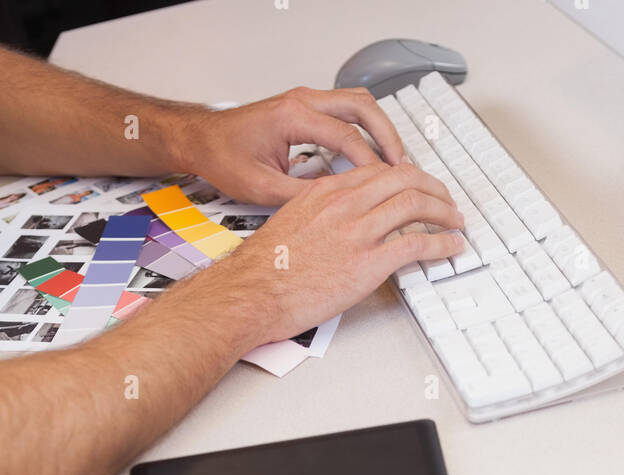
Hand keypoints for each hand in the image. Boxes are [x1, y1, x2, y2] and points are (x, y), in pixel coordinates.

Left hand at [173, 86, 406, 205]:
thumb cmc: (223, 157)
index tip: (387, 185)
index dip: (371, 163)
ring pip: (359, 104)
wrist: (202, 139)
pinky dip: (365, 130)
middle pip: (362, 107)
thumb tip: (333, 207)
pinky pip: (347, 112)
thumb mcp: (260, 188)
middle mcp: (303, 101)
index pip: (346, 136)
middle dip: (388, 137)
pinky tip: (372, 156)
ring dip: (380, 130)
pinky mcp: (306, 109)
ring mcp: (305, 101)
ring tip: (395, 162)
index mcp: (293, 116)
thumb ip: (300, 196)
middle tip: (404, 168)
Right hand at [227, 161, 464, 343]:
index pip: (378, 170)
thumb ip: (320, 213)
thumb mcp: (290, 221)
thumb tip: (337, 222)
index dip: (407, 176)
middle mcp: (346, 204)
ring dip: (444, 211)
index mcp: (326, 191)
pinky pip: (417, 244)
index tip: (418, 186)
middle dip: (434, 187)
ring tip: (455, 220)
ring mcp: (359, 232)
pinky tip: (452, 246)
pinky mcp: (368, 263)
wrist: (253, 290)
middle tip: (446, 199)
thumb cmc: (266, 266)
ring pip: (416, 204)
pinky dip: (442, 243)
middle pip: (404, 179)